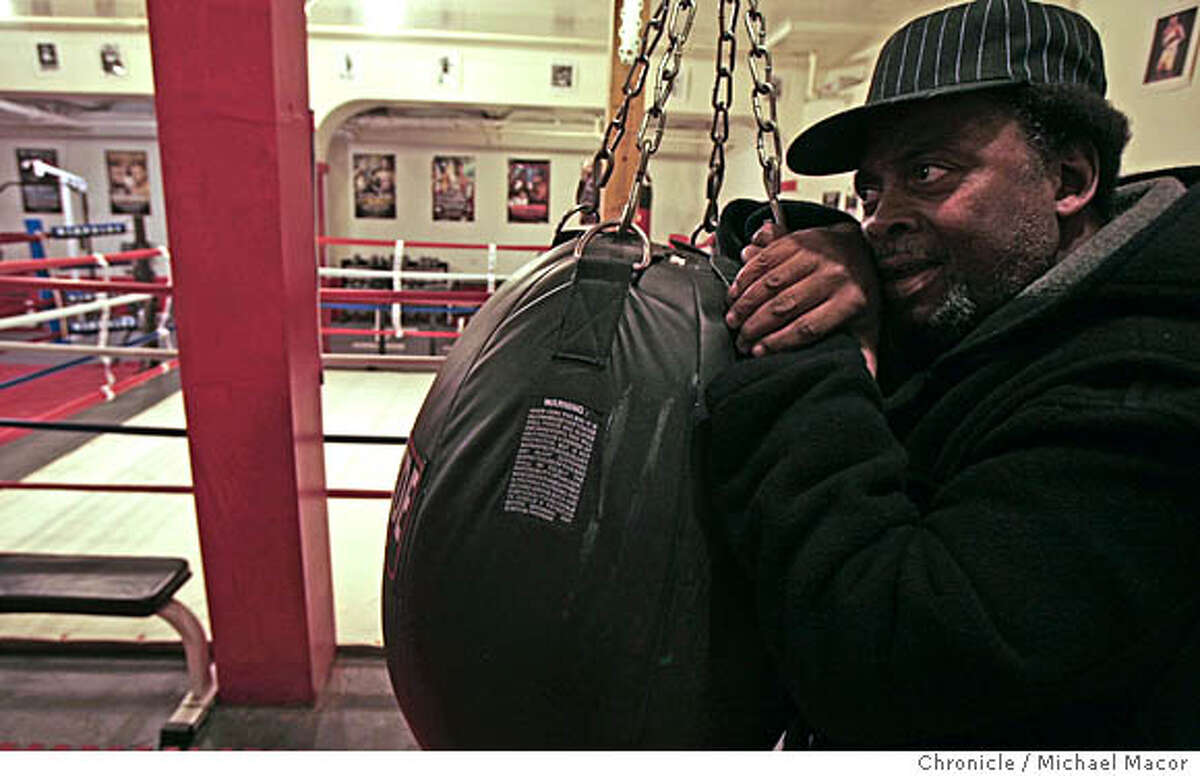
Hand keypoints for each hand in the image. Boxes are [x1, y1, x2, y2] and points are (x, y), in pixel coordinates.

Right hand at [726, 220, 880, 376]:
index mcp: (851, 300)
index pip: (808, 326)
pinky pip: (765, 260)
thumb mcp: (868, 324)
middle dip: (756, 327)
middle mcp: (834, 274)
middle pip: (785, 305)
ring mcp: (815, 254)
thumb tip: (865, 385)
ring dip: (746, 304)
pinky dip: (745, 278)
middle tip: (740, 341)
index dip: (779, 341)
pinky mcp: (798, 240)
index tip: (758, 353)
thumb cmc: (860, 292)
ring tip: (733, 321)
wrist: (862, 246)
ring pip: (771, 283)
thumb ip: (865, 355)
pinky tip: (735, 294)